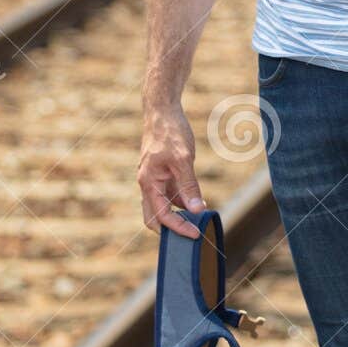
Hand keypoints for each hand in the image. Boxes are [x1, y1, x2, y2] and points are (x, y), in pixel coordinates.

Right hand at [138, 103, 204, 236]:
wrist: (162, 111)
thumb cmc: (170, 133)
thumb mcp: (183, 160)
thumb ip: (189, 186)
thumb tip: (196, 210)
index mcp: (148, 183)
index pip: (161, 216)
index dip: (178, 227)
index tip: (196, 234)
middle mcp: (148, 184)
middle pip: (154, 217)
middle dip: (171, 229)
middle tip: (191, 235)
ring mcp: (154, 179)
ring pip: (163, 205)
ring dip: (178, 215)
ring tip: (199, 220)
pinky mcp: (161, 173)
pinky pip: (169, 193)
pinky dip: (181, 201)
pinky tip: (197, 202)